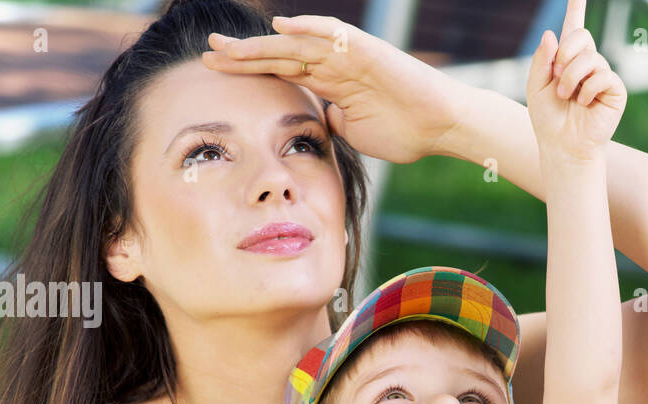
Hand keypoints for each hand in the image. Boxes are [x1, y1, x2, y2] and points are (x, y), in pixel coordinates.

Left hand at [202, 15, 464, 164]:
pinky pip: (334, 34)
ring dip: (263, 44)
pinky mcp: (366, 50)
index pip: (279, 72)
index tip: (215, 72)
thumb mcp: (353, 133)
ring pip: (298, 43)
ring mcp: (348, 54)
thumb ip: (331, 122)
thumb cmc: (404, 132)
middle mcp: (333, 63)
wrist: (439, 126)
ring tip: (230, 46)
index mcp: (328, 82)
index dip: (248, 70)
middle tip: (207, 52)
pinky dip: (309, 28)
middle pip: (280, 54)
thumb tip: (315, 120)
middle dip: (243, 54)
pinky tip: (281, 27)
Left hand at [526, 0, 626, 165]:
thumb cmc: (548, 120)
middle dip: (565, 54)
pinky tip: (583, 104)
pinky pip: (603, 75)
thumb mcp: (535, 85)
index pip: (574, 28)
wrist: (562, 146)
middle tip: (557, 76)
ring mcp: (603, 75)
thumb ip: (541, 59)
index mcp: (568, 60)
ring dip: (571, 77)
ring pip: (590, 57)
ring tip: (566, 96)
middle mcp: (588, 64)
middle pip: (581, 36)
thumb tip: (552, 33)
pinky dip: (588, 89)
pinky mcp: (615, 90)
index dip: (576, 7)